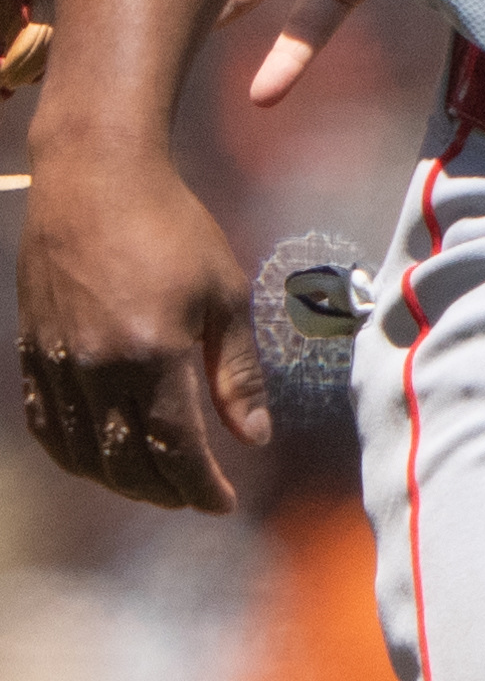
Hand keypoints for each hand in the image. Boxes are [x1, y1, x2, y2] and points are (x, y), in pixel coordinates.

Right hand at [17, 139, 268, 510]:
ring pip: (84, 454)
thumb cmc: (171, 225)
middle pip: (127, 463)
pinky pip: (48, 426)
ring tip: (155, 482)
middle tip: (193, 496)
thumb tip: (253, 438)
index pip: (176, 449)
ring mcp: (59, 363)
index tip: (224, 503)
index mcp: (153, 353)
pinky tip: (99, 457)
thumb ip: (236, 372)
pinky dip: (74, 456)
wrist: (95, 177)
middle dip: (165, 492)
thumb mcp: (223, 291)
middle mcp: (99, 368)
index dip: (200, 487)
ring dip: (122, 480)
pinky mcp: (34, 352)